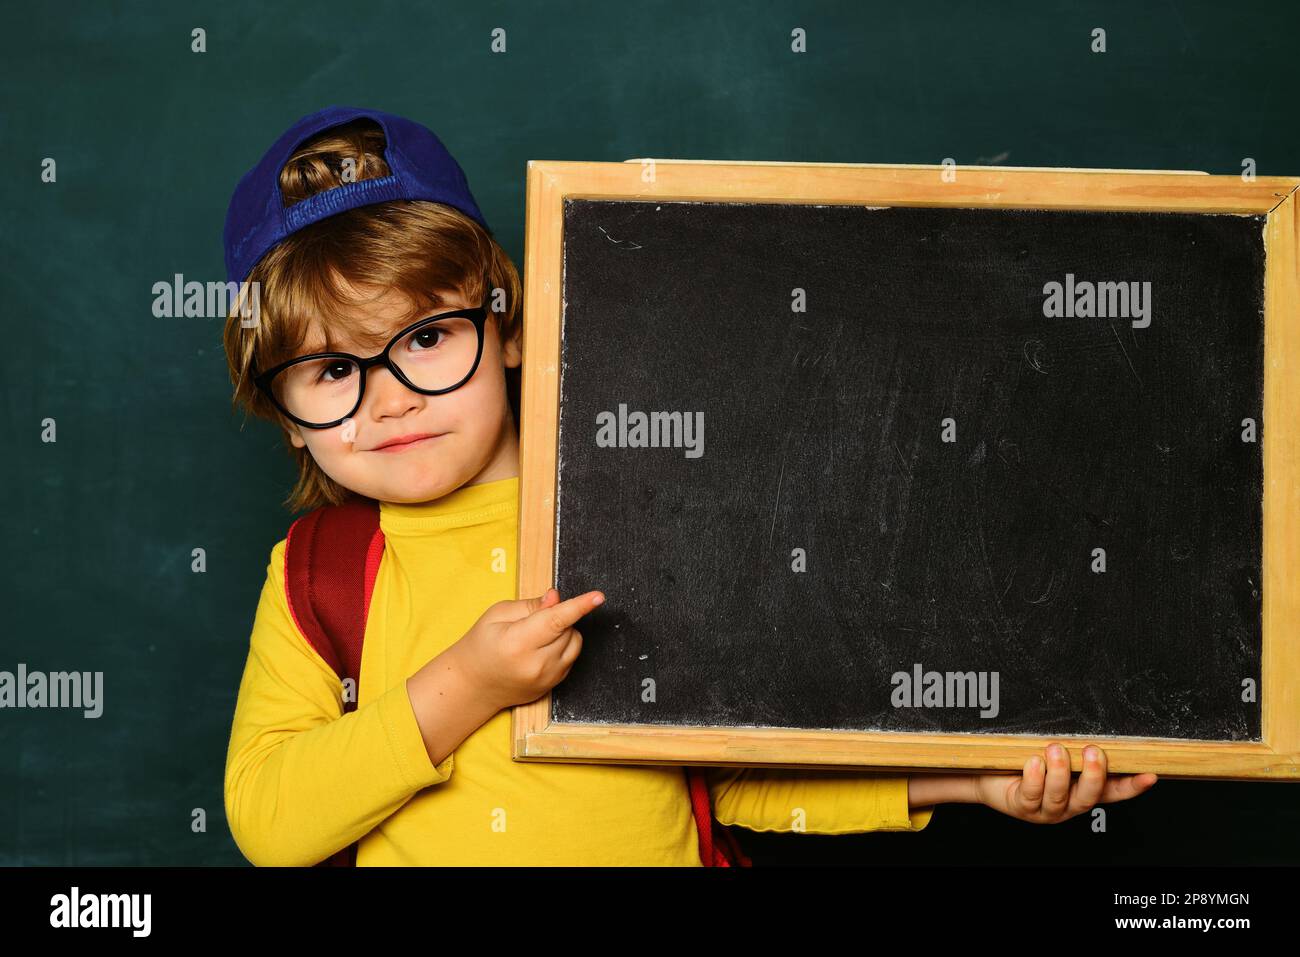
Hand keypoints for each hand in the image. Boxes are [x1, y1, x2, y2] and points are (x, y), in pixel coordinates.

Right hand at [453, 587, 604, 710]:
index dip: (579, 606)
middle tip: (533, 621)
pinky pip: (572, 658)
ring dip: (564, 633)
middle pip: (568, 629)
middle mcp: (535, 664)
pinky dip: (563, 648)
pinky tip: (540, 650)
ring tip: (537, 636)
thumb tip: (556, 598)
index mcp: (517, 643)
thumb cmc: (482, 644)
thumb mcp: (498, 614)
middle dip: (558, 617)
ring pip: (575, 643)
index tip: (598, 596)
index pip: (556, 620)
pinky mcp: (552, 686)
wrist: (473, 684)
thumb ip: (531, 605)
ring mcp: (546, 679)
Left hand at [973, 743, 1156, 822]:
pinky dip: (1035, 778)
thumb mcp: (1054, 750)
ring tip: (1056, 748)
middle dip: (1093, 774)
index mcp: (1081, 790)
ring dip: (1060, 771)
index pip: (1113, 791)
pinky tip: (1034, 761)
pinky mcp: (1022, 807)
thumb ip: (1073, 742)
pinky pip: (1031, 795)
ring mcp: (1045, 809)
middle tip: (1093, 751)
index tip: (1150, 775)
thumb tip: (1090, 714)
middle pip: (1089, 796)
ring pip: (1059, 796)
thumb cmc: (1025, 758)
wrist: (989, 774)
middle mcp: (1067, 804)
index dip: (1132, 786)